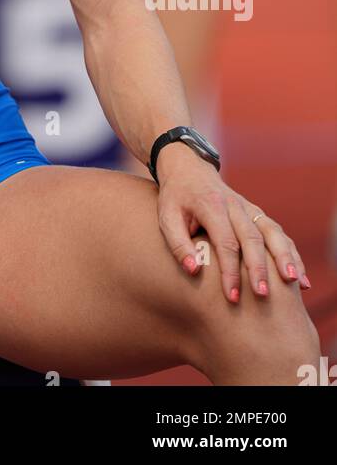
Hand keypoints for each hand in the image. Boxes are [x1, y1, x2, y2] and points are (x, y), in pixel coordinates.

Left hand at [155, 148, 310, 303]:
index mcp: (211, 206)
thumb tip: (194, 271)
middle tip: (262, 295)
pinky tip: (299, 276)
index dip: (230, 271)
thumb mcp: (166, 217)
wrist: (188, 168)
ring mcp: (248, 208)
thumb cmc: (176, 198)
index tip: (232, 297)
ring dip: (284, 257)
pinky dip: (290, 253)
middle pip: (252, 238)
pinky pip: (277, 232)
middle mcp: (234, 205)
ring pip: (271, 232)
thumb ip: (178, 244)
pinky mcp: (256, 213)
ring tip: (293, 283)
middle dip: (259, 268)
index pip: (225, 242)